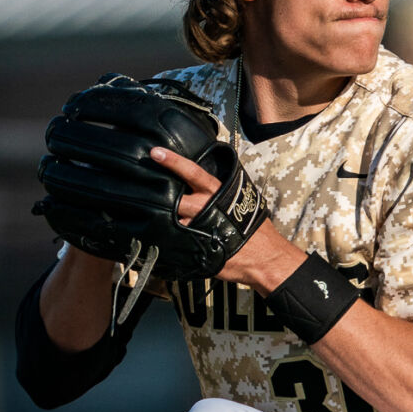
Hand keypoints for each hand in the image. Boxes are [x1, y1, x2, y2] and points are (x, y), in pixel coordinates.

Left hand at [149, 147, 302, 291]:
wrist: (264, 258)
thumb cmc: (254, 229)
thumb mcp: (240, 201)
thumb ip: (220, 193)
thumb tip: (204, 185)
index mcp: (216, 193)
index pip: (192, 172)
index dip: (173, 162)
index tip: (155, 152)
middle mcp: (204, 208)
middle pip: (174, 199)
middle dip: (161, 197)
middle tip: (148, 193)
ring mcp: (198, 229)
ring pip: (171, 222)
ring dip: (165, 222)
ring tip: (159, 222)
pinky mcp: (196, 248)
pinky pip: (176, 243)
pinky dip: (171, 242)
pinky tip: (168, 242)